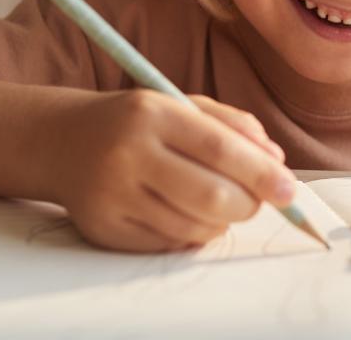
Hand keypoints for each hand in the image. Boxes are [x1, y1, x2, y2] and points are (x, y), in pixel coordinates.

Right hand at [51, 89, 294, 251]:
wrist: (62, 141)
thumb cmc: (137, 123)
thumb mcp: (181, 106)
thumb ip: (233, 127)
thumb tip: (277, 161)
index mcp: (152, 113)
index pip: (219, 148)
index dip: (261, 173)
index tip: (288, 190)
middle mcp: (128, 153)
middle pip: (209, 195)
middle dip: (247, 205)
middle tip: (255, 201)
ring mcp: (112, 194)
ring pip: (192, 227)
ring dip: (220, 222)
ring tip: (215, 202)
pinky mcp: (103, 228)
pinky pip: (167, 244)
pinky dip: (190, 234)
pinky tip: (183, 213)